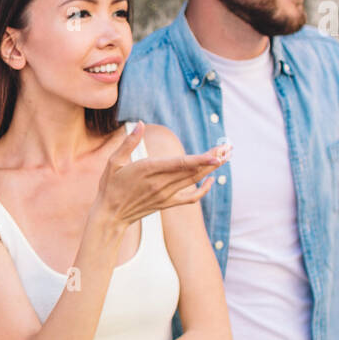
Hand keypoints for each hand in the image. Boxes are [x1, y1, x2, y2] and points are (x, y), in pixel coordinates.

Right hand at [96, 123, 228, 226]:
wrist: (110, 215)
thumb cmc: (110, 186)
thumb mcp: (113, 161)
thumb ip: (129, 142)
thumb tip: (140, 123)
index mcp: (148, 170)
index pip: (180, 163)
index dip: (200, 159)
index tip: (216, 154)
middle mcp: (160, 183)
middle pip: (192, 170)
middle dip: (212, 159)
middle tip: (228, 148)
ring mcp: (165, 195)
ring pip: (193, 181)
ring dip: (210, 169)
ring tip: (225, 157)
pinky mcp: (167, 203)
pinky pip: (190, 198)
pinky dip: (203, 190)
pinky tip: (211, 180)